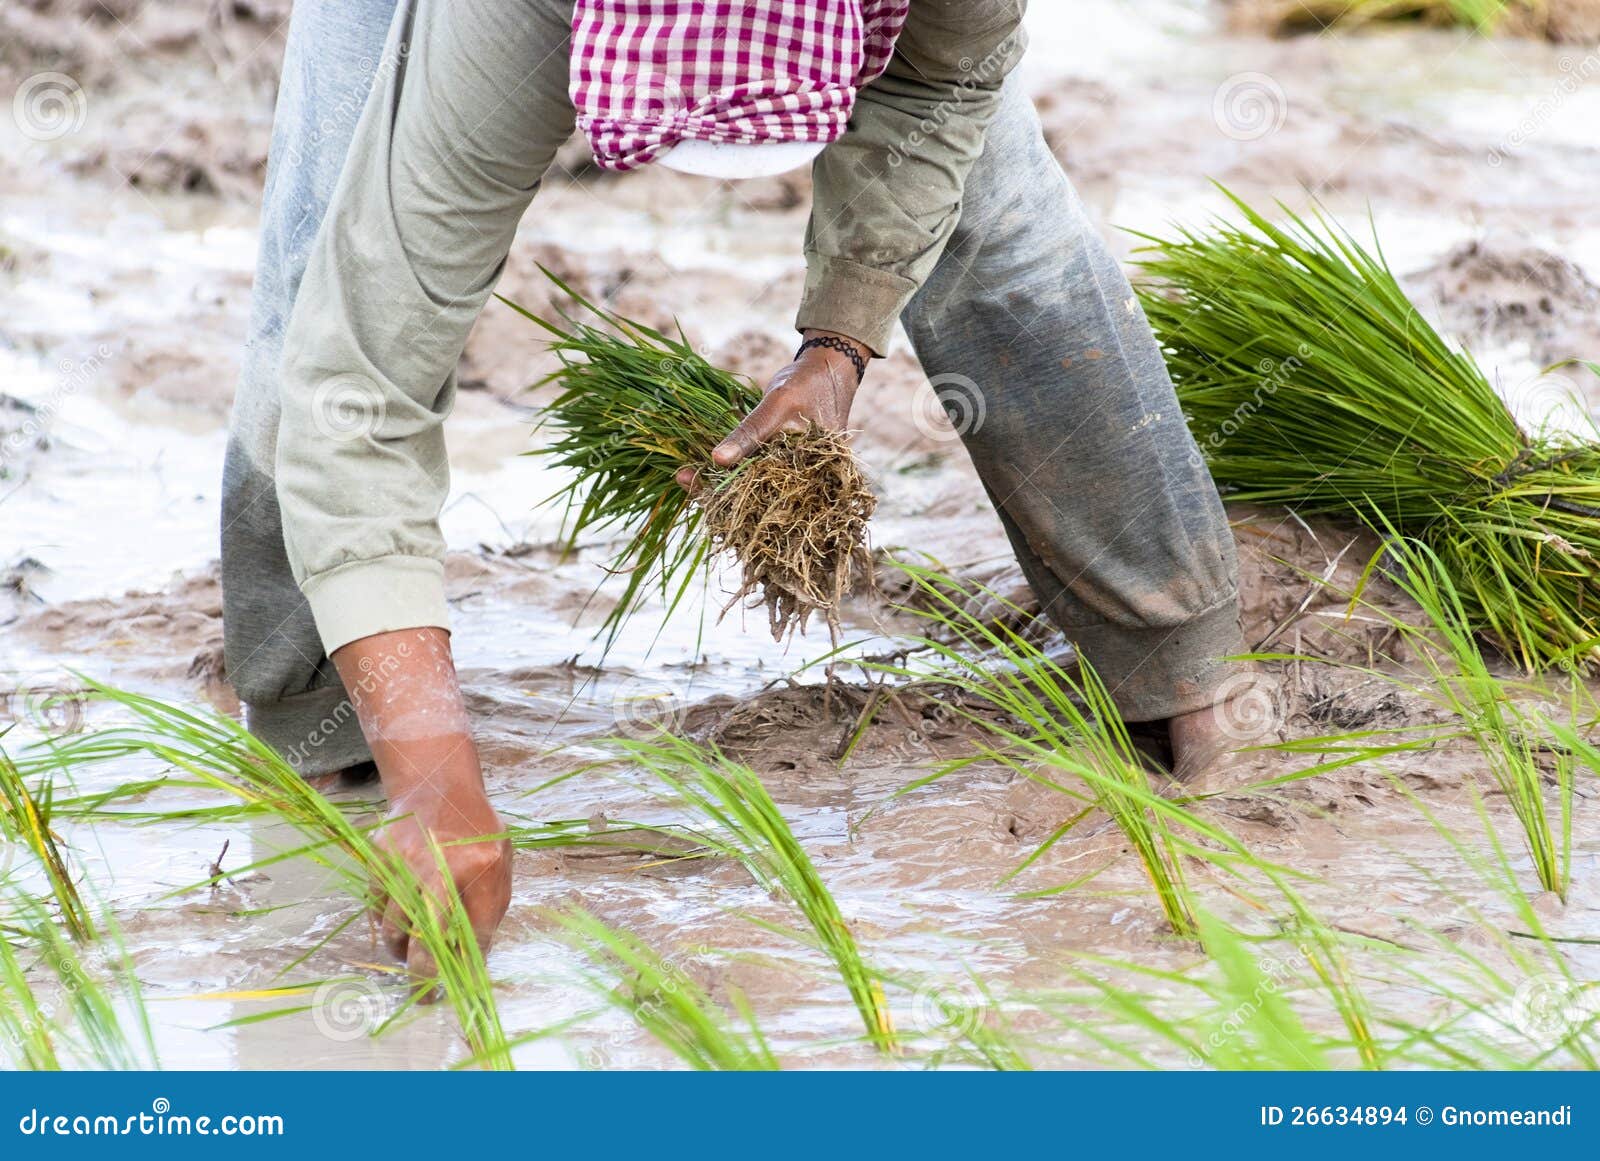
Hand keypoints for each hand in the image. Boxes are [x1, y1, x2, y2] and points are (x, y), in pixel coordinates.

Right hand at [374, 785, 511, 979]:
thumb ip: (490, 909)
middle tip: (425, 991)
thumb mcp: (500, 861)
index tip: (458, 985)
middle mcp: (439, 865)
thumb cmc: (476, 830)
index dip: (467, 965)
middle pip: (426, 937)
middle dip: (424, 973)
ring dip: (401, 950)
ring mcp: (403, 862)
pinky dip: (386, 923)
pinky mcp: (377, 860)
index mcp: (481, 866)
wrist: (438, 786)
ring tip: (410, 953)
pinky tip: (398, 919)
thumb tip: (473, 962)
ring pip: (394, 928)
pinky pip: (376, 908)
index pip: (475, 932)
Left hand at [675, 329, 870, 490]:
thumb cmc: (808, 385)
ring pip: (748, 485)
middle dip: (715, 489)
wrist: (828, 371)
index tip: (688, 481)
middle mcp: (797, 481)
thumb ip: (751, 433)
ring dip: (718, 479)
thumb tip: (717, 460)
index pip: (757, 496)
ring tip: (685, 474)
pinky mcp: (779, 461)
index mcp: (805, 476)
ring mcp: (788, 472)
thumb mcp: (777, 405)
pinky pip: (752, 470)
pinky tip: (703, 465)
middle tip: (682, 477)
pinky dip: (730, 467)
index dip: (721, 492)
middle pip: (751, 496)